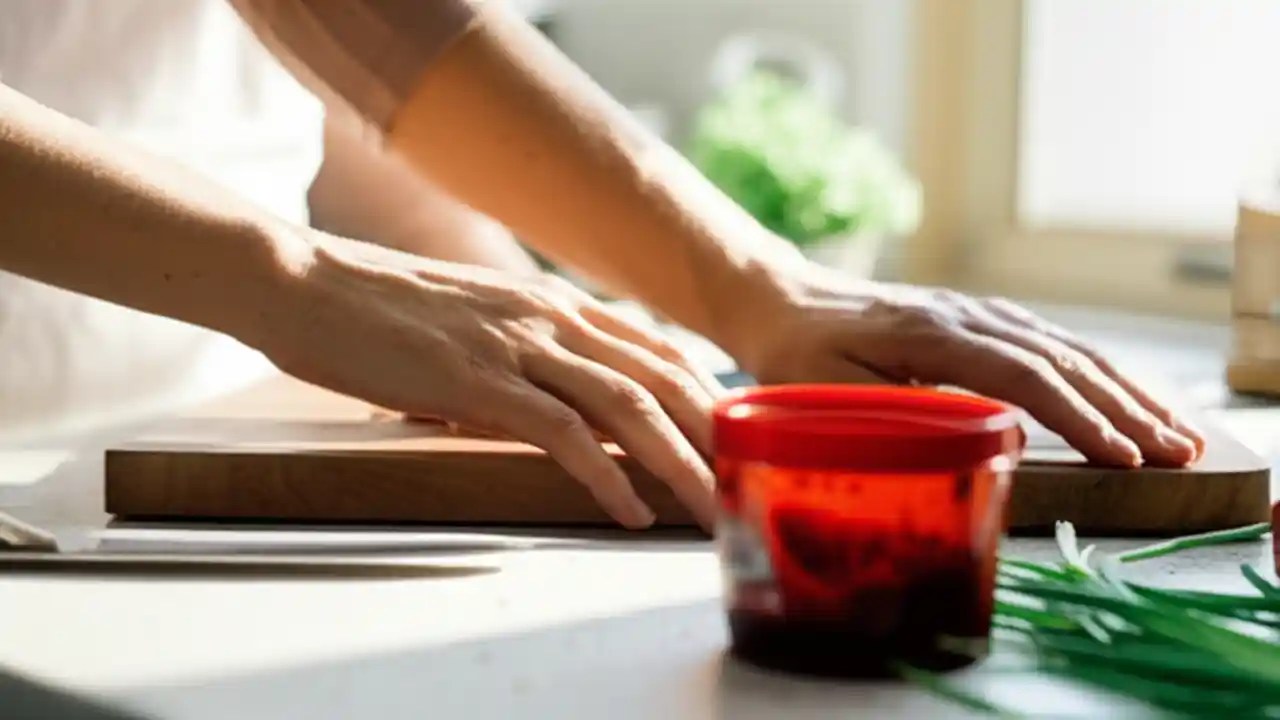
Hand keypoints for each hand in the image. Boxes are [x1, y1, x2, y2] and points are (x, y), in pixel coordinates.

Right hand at [254, 234, 722, 528]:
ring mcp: (516, 345)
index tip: (729, 440)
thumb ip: (517, 351)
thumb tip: (543, 400)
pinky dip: (605, 476)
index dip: (700, 396)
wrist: (302, 280)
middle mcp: (549, 317)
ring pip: (628, 406)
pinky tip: (628, 511)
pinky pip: (563, 433)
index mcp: (550, 302)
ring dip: (679, 463)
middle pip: (661, 378)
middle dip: (712, 436)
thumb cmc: (375, 307)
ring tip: (709, 510)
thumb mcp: (469, 320)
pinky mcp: (476, 381)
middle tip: (745, 482)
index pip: (652, 350)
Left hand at [726, 264, 1204, 467]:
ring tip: (1177, 430)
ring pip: (1067, 346)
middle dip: (1126, 408)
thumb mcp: (826, 393)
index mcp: (929, 334)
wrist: (780, 298)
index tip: (1123, 455)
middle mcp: (965, 315)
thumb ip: (895, 413)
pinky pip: (1049, 342)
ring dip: (1124, 389)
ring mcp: (975, 311)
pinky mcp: (976, 317)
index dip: (1075, 416)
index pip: (1021, 375)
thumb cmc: (794, 356)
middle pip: (1062, 358)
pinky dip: (1095, 371)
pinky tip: (1124, 395)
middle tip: (1182, 451)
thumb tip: (976, 440)